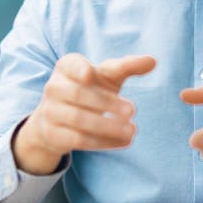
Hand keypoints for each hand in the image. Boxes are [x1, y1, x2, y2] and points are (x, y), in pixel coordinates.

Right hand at [13, 53, 155, 174]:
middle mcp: (53, 87)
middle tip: (132, 110)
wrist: (58, 118)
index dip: (79, 69)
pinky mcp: (53, 134)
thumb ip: (128, 66)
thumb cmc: (90, 89)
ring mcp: (50, 112)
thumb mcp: (107, 76)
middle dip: (107, 103)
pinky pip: (79, 140)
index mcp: (66, 66)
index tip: (91, 74)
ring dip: (108, 126)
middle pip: (79, 94)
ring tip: (132, 130)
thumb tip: (153, 61)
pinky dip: (104, 142)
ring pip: (79, 120)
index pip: (71, 64)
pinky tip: (124, 142)